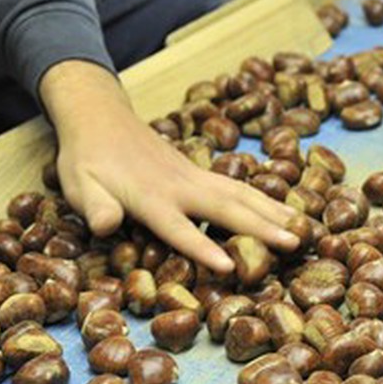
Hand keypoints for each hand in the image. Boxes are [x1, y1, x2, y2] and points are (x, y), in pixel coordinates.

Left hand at [39, 60, 298, 272]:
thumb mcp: (78, 185)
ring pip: (242, 194)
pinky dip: (266, 199)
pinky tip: (287, 210)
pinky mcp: (202, 173)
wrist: (100, 116)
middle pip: (228, 208)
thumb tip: (104, 226)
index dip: (203, 248)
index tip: (229, 267)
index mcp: (150, 196)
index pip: (178, 227)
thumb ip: (95, 206)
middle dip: (262, 226)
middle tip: (294, 243)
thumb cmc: (86, 159)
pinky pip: (240, 187)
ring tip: (304, 229)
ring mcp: (196, 176)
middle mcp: (181, 185)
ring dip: (274, 211)